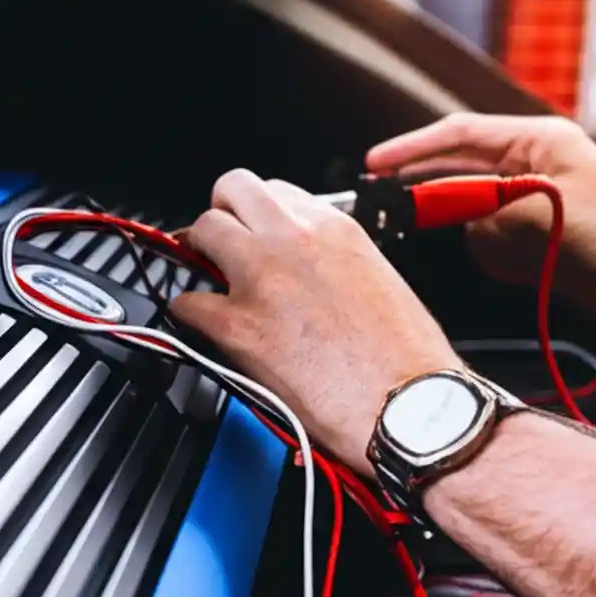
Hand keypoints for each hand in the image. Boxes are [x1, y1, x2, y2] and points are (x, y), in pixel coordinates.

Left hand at [170, 169, 462, 473]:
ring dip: (200, 252)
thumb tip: (311, 266)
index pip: (278, 190)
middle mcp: (294, 240)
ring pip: (202, 230)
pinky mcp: (238, 326)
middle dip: (223, 213)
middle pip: (232, 189)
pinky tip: (202, 325)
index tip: (259, 232)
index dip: (262, 214)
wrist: (410, 407)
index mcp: (335, 227)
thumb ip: (336, 258)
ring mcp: (261, 278)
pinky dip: (188, 313)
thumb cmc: (409, 358)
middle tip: (222, 242)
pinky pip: (185, 302)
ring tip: (208, 277)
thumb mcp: (381, 279)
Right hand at [366, 113, 595, 331]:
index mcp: (538, 143)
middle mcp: (530, 171)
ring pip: (470, 222)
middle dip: (436, 198)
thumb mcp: (551, 208)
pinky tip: (531, 269)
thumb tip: (445, 211)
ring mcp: (530, 210)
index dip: (412, 148)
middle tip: (399, 214)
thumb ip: (489, 206)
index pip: (459, 136)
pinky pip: (489, 252)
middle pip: (458, 176)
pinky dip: (499, 263)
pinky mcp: (534, 246)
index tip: (375, 165)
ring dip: (484, 240)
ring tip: (523, 252)